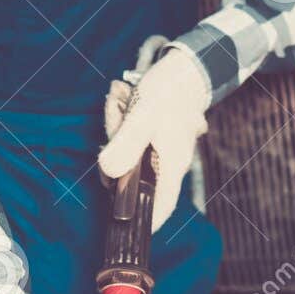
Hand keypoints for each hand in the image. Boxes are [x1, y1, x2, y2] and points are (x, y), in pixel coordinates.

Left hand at [98, 38, 210, 231]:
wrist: (186, 66)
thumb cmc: (169, 92)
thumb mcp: (142, 117)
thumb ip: (125, 145)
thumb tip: (108, 174)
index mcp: (171, 166)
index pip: (160, 207)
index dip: (143, 221)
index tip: (122, 226)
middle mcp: (170, 162)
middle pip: (135, 176)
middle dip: (116, 152)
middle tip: (117, 118)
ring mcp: (164, 149)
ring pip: (130, 153)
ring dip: (118, 128)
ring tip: (123, 100)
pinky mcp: (156, 135)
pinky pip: (132, 137)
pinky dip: (123, 120)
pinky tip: (124, 100)